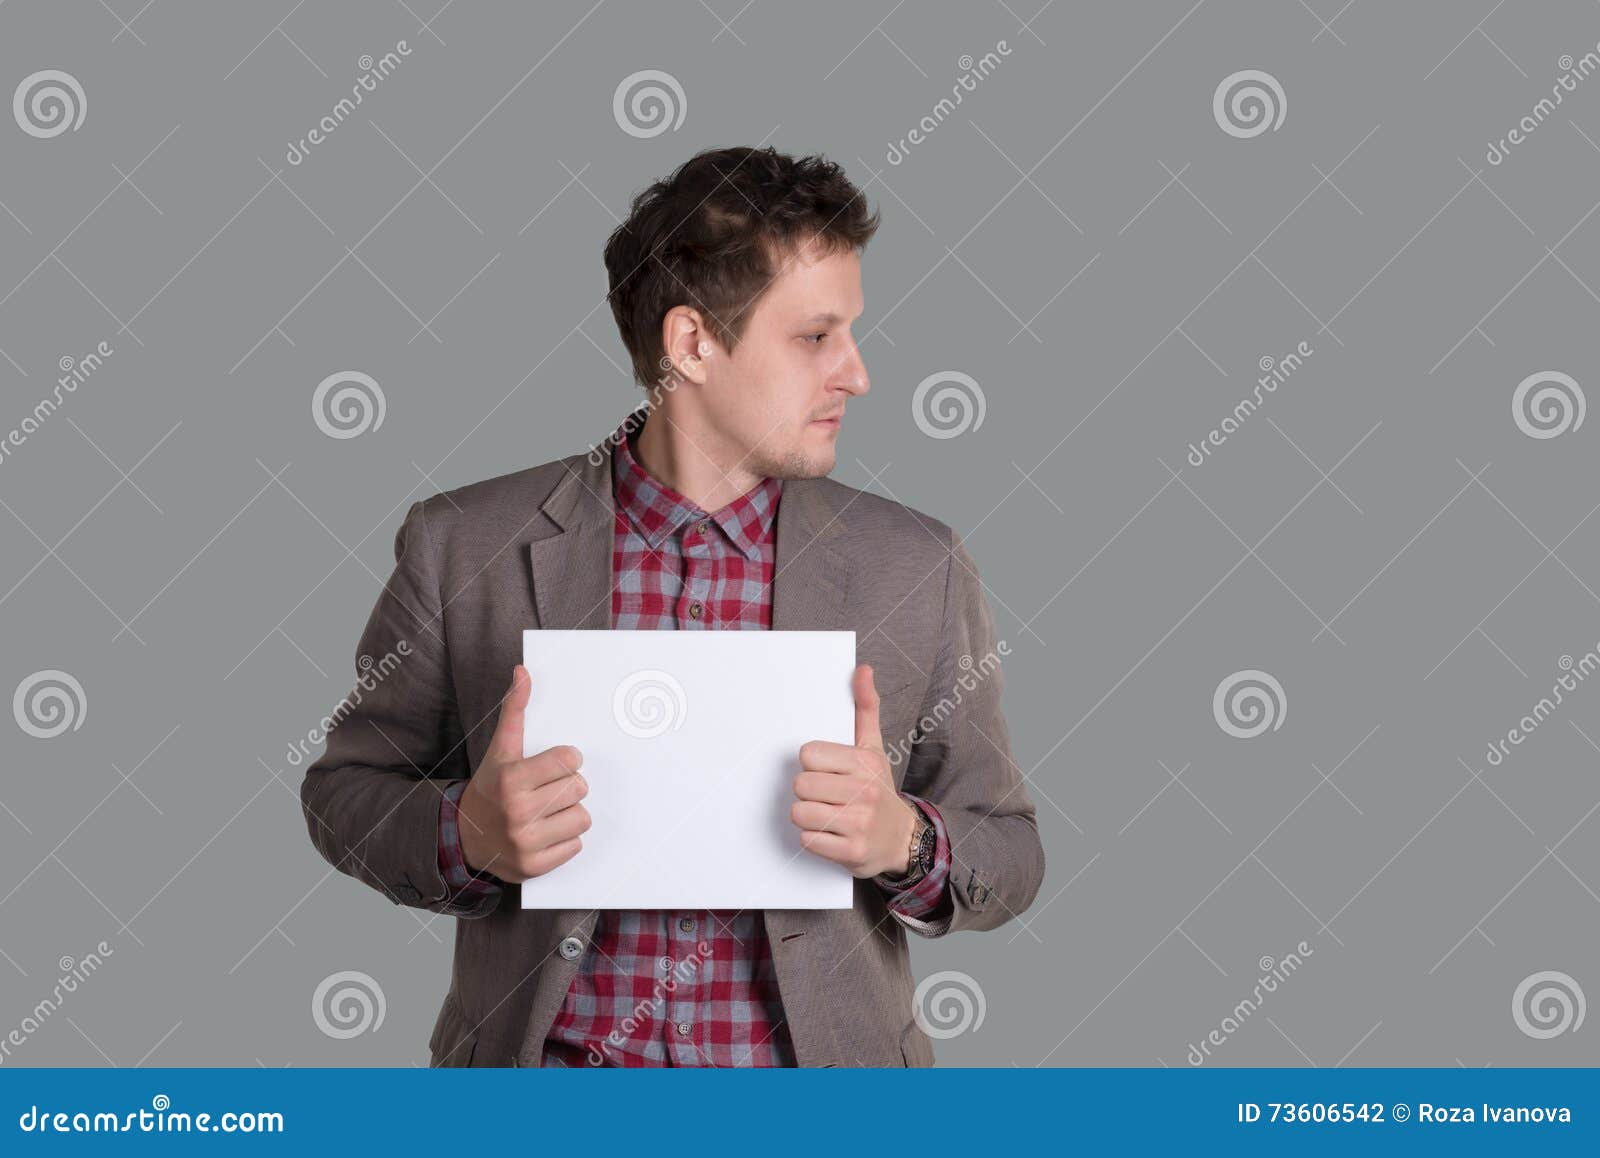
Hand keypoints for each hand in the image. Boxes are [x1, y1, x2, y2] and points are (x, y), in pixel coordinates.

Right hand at [457, 665, 590, 882]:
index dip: (566, 761)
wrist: (465, 838)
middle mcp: (517, 812)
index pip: (570, 760)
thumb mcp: (500, 750)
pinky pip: (576, 845)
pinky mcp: (535, 866)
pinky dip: (565, 840)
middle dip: (568, 787)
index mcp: (511, 779)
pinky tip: (545, 833)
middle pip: (579, 788)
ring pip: (582, 817)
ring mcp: (526, 842)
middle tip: (548, 791)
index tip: (552, 766)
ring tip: (547, 812)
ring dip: (569, 814)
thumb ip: (514, 710)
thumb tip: (523, 671)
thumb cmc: (490, 788)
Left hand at [791, 663, 917, 877]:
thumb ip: (866, 708)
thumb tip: (862, 669)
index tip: (828, 771)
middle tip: (827, 795)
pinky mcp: (851, 852)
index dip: (812, 764)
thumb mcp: (874, 748)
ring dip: (808, 816)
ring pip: (800, 813)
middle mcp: (864, 792)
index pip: (808, 755)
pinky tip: (831, 834)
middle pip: (800, 785)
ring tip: (828, 814)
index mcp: (864, 762)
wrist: (903, 839)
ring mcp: (858, 824)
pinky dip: (814, 838)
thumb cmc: (879, 790)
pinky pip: (808, 839)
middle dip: (808, 791)